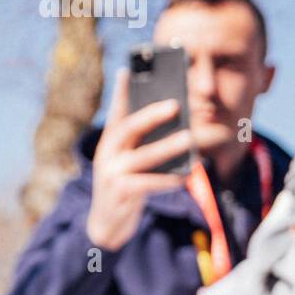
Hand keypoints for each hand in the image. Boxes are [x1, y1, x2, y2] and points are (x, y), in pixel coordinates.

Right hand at [85, 69, 190, 251]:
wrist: (105, 225)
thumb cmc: (123, 189)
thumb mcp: (126, 164)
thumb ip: (142, 147)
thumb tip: (178, 130)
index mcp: (108, 144)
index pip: (115, 112)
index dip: (121, 91)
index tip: (129, 69)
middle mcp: (105, 155)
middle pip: (127, 128)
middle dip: (151, 115)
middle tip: (175, 104)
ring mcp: (110, 174)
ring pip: (142, 156)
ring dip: (167, 147)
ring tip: (190, 139)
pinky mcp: (120, 193)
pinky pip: (148, 183)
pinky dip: (168, 179)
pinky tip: (185, 175)